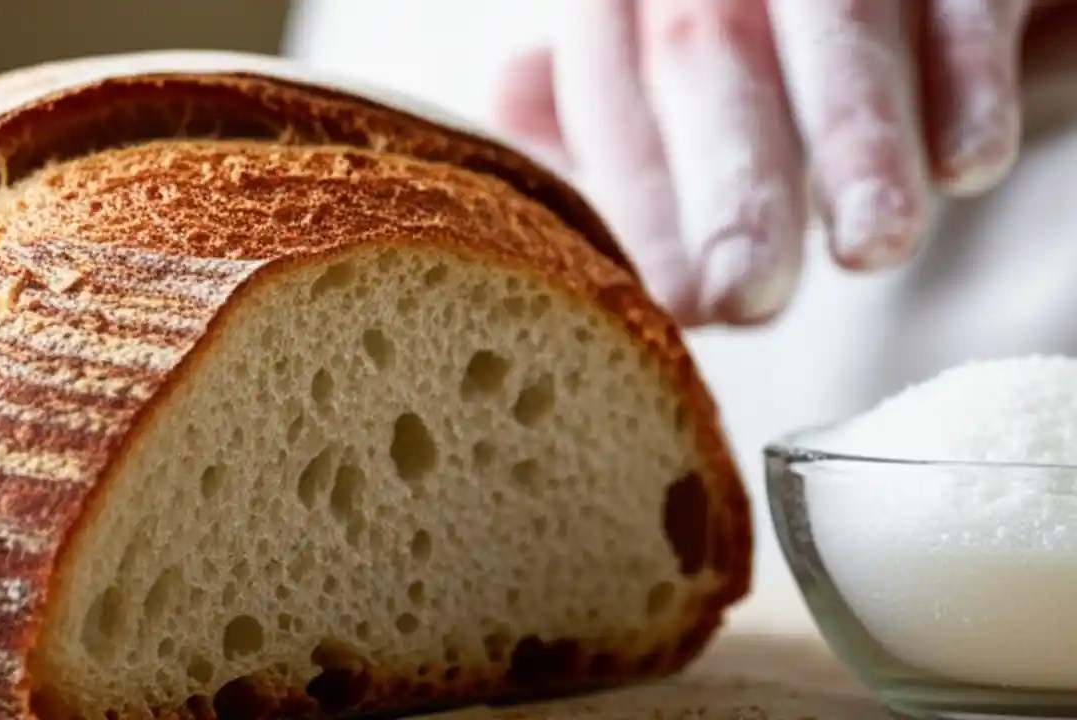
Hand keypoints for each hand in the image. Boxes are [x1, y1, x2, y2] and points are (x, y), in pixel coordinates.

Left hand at [494, 0, 1033, 325]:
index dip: (638, 204)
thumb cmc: (773, 44)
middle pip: (705, 57)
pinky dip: (965, 82)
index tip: (669, 311)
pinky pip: (967, 5)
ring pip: (837, 31)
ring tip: (871, 248)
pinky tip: (967, 169)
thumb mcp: (682, 71)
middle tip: (746, 296)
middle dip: (729, 187)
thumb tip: (516, 125)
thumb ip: (607, 108)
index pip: (612, 93)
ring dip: (855, 146)